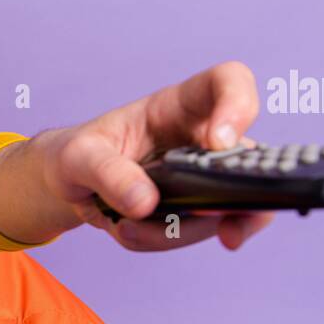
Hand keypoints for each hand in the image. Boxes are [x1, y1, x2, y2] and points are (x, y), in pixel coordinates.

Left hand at [43, 60, 274, 250]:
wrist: (69, 185)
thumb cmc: (79, 154)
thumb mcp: (80, 156)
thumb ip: (109, 173)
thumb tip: (146, 203)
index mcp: (180, 105)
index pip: (230, 83)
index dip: (238, 106)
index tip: (218, 144)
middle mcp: (203, 139)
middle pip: (254, 158)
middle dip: (243, 196)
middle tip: (220, 226)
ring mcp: (206, 177)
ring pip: (227, 208)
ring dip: (181, 229)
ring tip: (127, 226)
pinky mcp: (195, 211)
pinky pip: (197, 233)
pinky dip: (162, 240)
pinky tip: (128, 230)